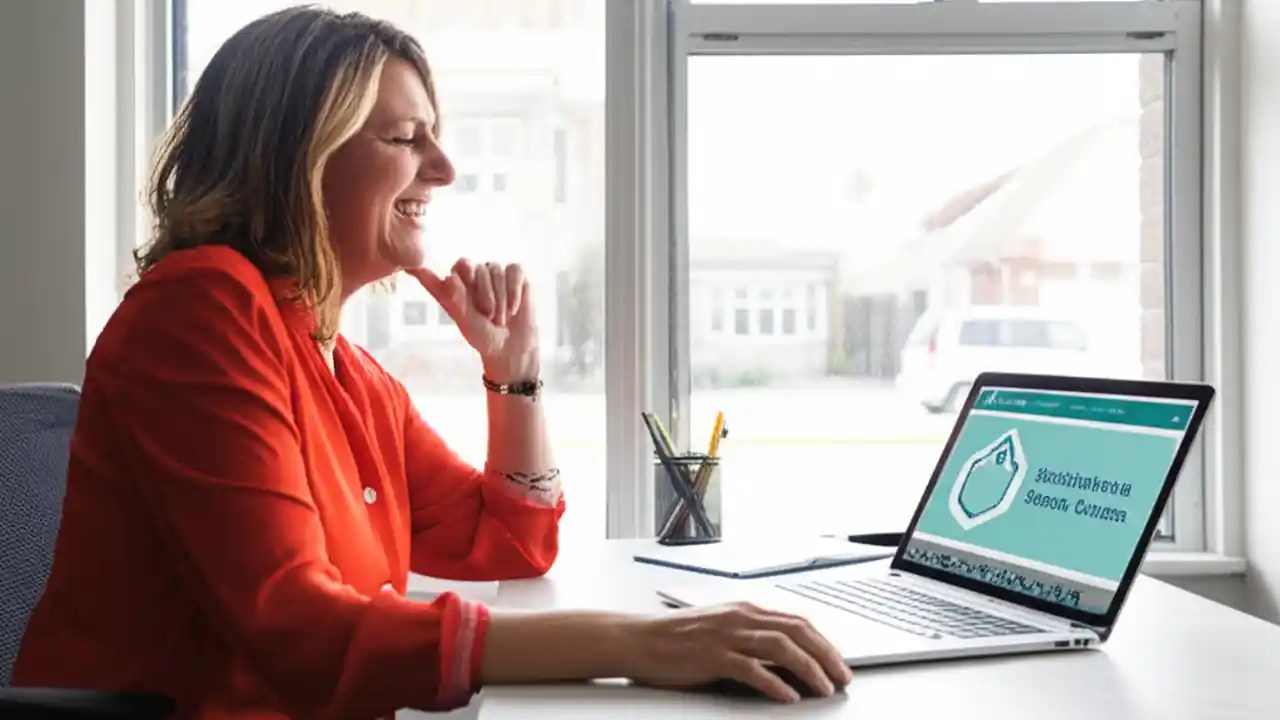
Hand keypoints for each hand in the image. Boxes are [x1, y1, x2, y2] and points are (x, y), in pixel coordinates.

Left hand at [407, 259, 538, 382]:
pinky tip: (514, 309)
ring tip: (501, 318)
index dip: (462, 271)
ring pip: (497, 270)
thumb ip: (455, 297)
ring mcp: (497, 274)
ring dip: (501, 298)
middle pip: (479, 268)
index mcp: (459, 283)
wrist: (510, 349)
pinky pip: (515, 271)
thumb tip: (449, 277)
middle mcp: (477, 275)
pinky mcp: (516, 276)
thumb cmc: (482, 336)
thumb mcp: (464, 320)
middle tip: (487, 315)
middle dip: (485, 294)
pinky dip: (514, 291)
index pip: (459, 265)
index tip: (457, 284)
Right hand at [623, 602, 851, 702]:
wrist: (637, 639)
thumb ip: (750, 639)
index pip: (796, 622)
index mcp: (744, 610)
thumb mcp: (719, 631)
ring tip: (824, 689)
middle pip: (796, 631)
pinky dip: (774, 683)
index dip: (823, 643)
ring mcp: (726, 635)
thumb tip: (785, 662)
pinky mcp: (712, 655)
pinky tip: (788, 697)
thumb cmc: (676, 639)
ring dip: (808, 669)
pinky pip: (751, 669)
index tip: (839, 663)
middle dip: (826, 655)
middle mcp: (739, 617)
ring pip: (781, 647)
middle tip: (844, 678)